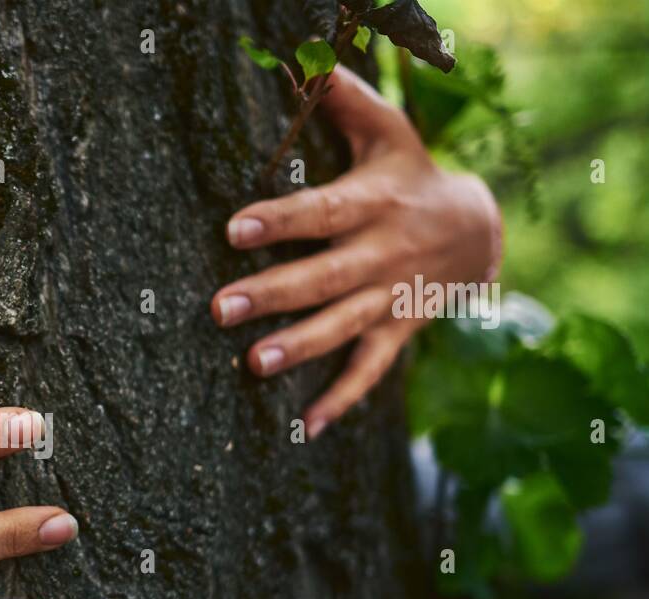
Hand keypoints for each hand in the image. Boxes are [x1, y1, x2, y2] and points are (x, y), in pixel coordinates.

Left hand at [211, 65, 502, 438]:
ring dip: (300, 348)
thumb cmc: (410, 175)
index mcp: (375, 203)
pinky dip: (341, 400)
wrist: (481, 229)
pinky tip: (305, 427)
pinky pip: (370, 371)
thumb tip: (308, 69)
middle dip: (273, 295)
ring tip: (253, 365)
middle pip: (324, 277)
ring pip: (343, 327)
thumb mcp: (387, 133)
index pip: (323, 212)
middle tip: (219, 310)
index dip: (281, 221)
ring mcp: (392, 299)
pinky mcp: (399, 332)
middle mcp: (383, 254)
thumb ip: (346, 104)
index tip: (233, 229)